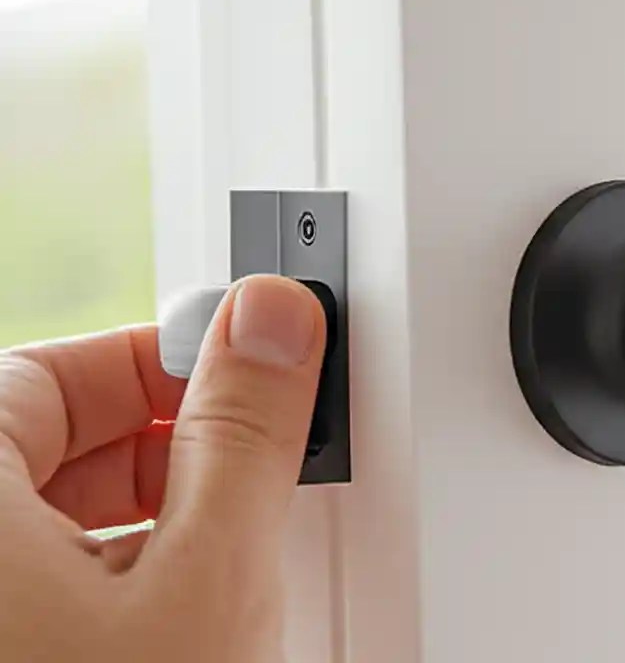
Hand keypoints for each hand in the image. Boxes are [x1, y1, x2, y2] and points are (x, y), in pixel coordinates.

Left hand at [0, 275, 324, 661]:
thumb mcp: (208, 583)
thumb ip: (242, 439)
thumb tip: (269, 324)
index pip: (44, 372)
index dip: (163, 363)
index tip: (244, 370)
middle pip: (43, 444)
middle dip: (162, 446)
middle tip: (246, 465)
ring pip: (45, 519)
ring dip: (148, 516)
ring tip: (227, 553)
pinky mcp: (7, 647)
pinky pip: (41, 584)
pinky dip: (112, 578)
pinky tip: (179, 613)